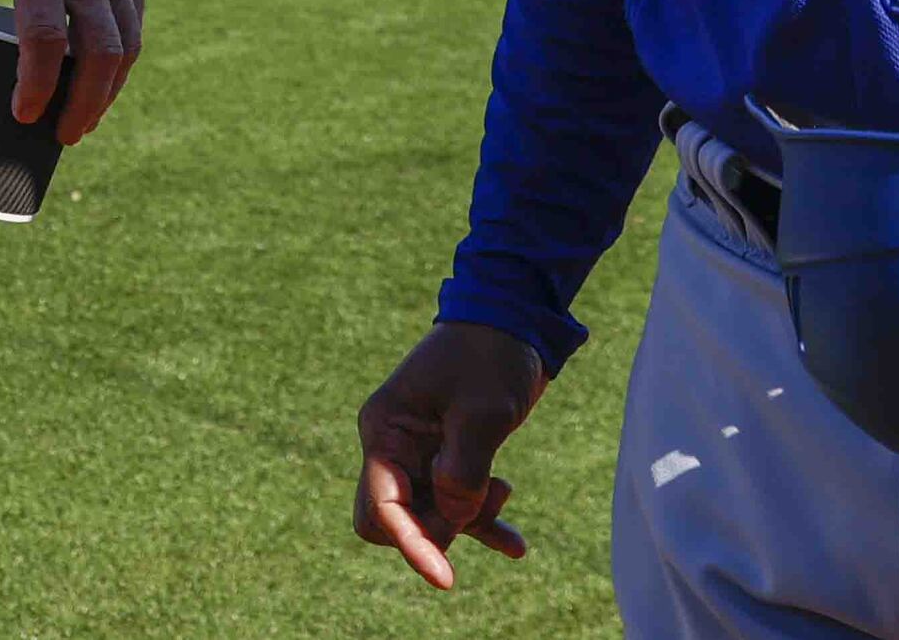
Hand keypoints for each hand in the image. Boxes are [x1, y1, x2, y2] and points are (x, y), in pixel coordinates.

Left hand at [0, 0, 143, 142]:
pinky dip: (123, 54)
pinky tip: (105, 75)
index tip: (23, 113)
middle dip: (84, 106)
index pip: (45, 40)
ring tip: (86, 116)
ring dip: (109, 89)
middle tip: (63, 134)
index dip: (36, 87)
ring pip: (127, 41)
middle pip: (99, 54)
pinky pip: (135, 17)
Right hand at [353, 323, 546, 588]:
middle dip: (435, 529)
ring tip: (505, 492)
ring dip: (468, 520)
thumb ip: (463, 470)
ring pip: (431, 516)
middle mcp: (395, 445)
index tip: (444, 577)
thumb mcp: (483, 411)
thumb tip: (453, 518)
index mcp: (386, 429)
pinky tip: (517, 545)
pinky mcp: (450, 457)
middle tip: (479, 505)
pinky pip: (459, 505)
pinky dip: (484, 523)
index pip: (381, 506)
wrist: (514, 320)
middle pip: (396, 518)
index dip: (410, 544)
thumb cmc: (491, 355)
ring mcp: (421, 453)